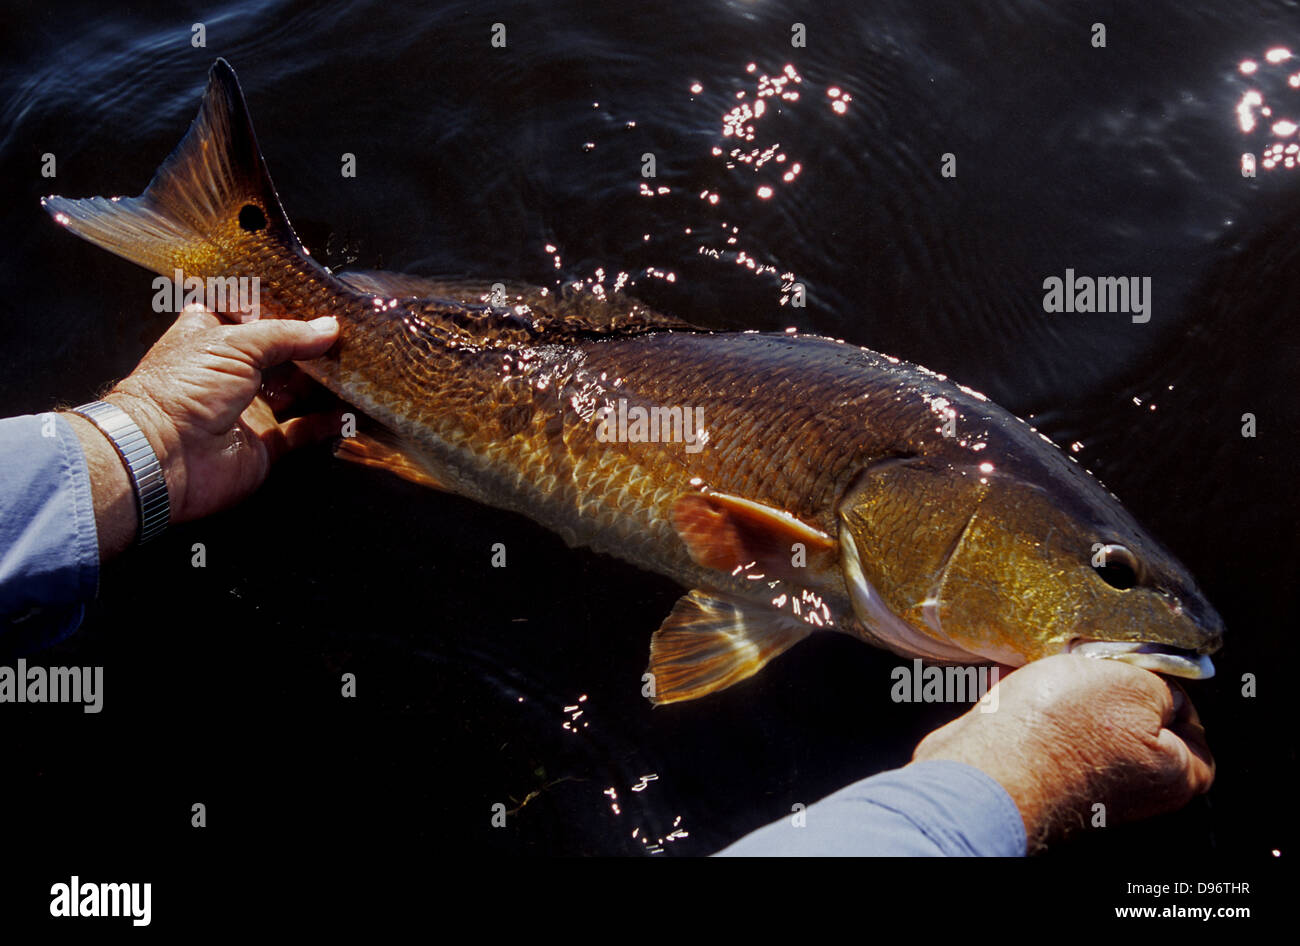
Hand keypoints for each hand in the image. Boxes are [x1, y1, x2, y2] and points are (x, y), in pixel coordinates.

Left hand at [65, 304, 341, 557]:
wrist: (163, 456)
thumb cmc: (182, 388)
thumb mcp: (234, 343)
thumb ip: (286, 334)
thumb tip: (329, 328)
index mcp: (210, 337)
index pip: (248, 314)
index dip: (278, 307)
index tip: (314, 300)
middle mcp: (230, 371)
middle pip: (279, 353)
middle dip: (311, 345)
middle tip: (346, 335)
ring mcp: (248, 409)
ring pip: (296, 391)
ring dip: (323, 383)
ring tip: (355, 368)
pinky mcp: (265, 444)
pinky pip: (303, 430)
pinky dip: (325, 422)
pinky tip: (346, 411)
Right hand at [911, 654, 1213, 851]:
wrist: (983, 765)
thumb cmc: (1058, 733)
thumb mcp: (1132, 681)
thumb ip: (1161, 682)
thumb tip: (1159, 687)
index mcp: (1174, 776)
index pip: (1194, 726)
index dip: (1168, 687)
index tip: (1140, 668)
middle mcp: (1134, 792)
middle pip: (1137, 725)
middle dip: (1111, 690)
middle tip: (1091, 669)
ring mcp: (1086, 788)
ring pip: (1086, 725)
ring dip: (1067, 695)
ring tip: (1048, 678)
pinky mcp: (1041, 778)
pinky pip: (1045, 733)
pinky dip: (1034, 710)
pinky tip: (1017, 691)